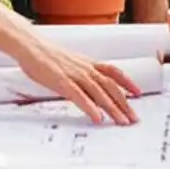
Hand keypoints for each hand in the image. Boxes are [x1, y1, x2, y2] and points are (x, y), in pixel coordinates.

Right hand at [16, 42, 141, 124]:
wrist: (31, 46)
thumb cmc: (46, 55)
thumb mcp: (70, 62)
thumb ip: (81, 72)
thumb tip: (88, 84)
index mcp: (88, 63)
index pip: (114, 71)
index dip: (128, 82)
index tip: (138, 93)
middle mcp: (86, 68)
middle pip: (111, 86)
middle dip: (125, 103)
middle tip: (134, 118)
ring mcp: (75, 75)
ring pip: (100, 93)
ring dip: (113, 109)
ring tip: (122, 122)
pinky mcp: (63, 82)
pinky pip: (80, 96)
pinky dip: (91, 108)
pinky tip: (98, 118)